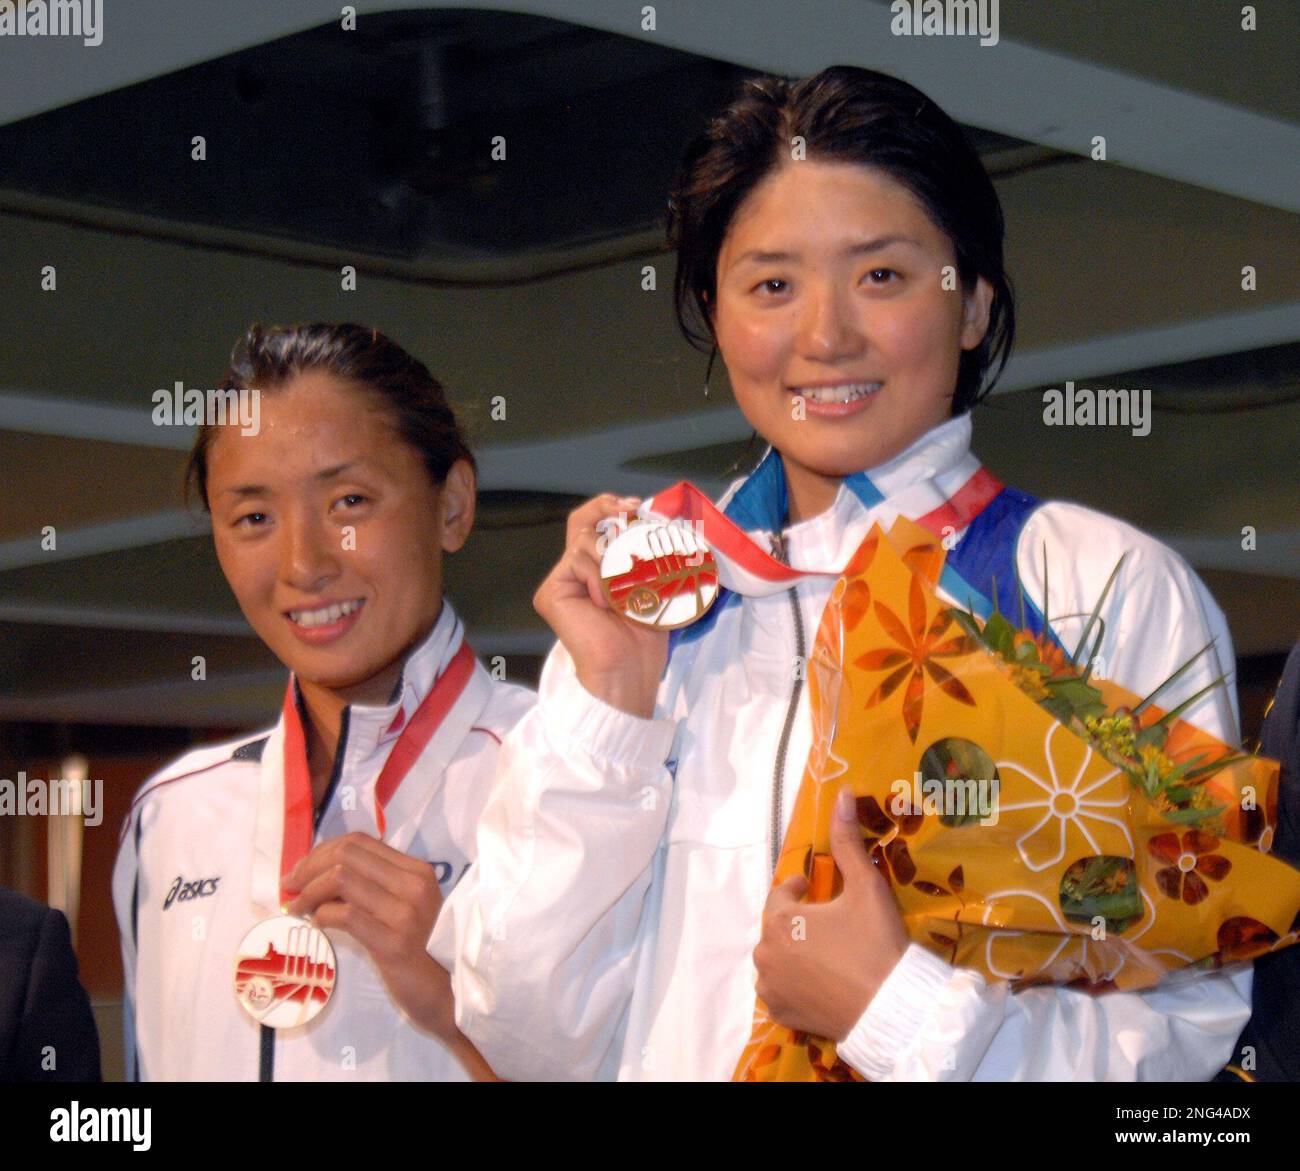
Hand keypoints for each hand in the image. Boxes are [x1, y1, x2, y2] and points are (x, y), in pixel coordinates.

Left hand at [286, 832, 496, 1079]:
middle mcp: (415, 885)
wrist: (450, 995)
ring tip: (298, 907)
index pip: (359, 842)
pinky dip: (321, 915)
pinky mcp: (394, 943)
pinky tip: (317, 925)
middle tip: (291, 887)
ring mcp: (406, 913)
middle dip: (309, 868)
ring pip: (341, 879)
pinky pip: (345, 915)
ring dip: (309, 892)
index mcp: (418, 871)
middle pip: (346, 855)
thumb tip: (324, 873)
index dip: (321, 852)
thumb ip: (377, 886)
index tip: (301, 871)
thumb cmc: (423, 951)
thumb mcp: (406, 908)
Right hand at [533, 493, 669, 717]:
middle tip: (634, 518)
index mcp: (597, 567)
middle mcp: (575, 571)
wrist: (629, 667)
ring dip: (613, 558)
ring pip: (584, 539)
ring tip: (626, 587)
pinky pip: (577, 561)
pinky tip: (606, 602)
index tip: (636, 505)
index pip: (595, 521)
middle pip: (583, 520)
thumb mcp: (653, 581)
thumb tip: (653, 519)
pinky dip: (599, 577)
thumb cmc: (644, 635)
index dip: (610, 505)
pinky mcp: (552, 592)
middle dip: (611, 515)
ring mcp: (561, 581)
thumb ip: (645, 552)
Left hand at [753, 789, 909, 1040]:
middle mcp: (765, 954)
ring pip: (777, 958)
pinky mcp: (781, 1015)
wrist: (893, 1008)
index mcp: (780, 920)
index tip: (816, 888)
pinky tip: (820, 980)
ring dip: (793, 951)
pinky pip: (780, 990)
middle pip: (778, 926)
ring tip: (826, 952)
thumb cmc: (876, 944)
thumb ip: (847, 841)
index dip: (799, 888)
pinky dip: (793, 983)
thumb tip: (842, 794)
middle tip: (830, 923)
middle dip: (798, 920)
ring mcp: (771, 988)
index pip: (781, 893)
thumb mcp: (866, 887)